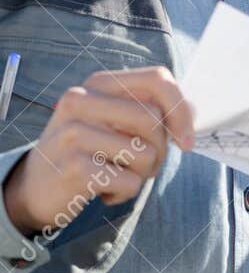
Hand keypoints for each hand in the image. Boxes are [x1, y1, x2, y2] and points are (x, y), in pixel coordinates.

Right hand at [3, 66, 194, 238]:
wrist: (34, 187)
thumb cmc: (86, 153)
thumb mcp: (110, 121)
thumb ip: (146, 111)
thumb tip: (191, 114)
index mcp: (97, 84)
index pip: (157, 80)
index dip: (181, 110)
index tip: (186, 140)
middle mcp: (81, 101)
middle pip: (154, 121)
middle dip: (160, 152)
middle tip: (142, 166)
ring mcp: (74, 134)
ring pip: (145, 154)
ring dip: (141, 175)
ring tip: (117, 176)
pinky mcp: (75, 168)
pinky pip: (129, 183)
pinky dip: (124, 193)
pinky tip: (102, 191)